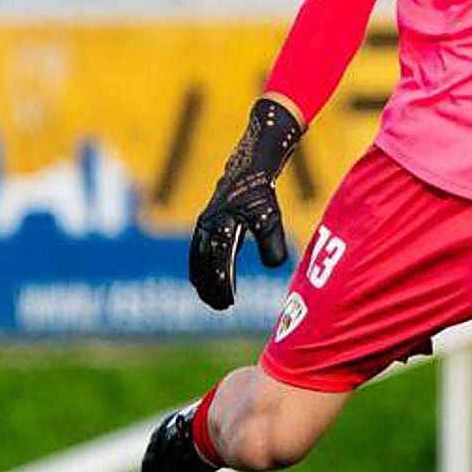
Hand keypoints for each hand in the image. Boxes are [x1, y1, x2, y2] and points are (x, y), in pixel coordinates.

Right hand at [189, 97, 302, 309]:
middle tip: (221, 306)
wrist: (249, 165)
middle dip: (210, 287)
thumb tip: (274, 266)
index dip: (222, 284)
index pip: (218, 262)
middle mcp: (207, 225)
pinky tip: (205, 280)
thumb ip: (271, 240)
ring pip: (197, 259)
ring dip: (203, 280)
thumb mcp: (270, 215)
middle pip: (203, 264)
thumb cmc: (261, 191)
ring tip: (212, 299)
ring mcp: (203, 224)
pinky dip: (199, 267)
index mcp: (221, 225)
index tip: (229, 302)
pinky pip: (197, 251)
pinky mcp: (205, 222)